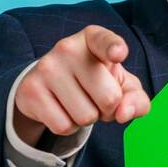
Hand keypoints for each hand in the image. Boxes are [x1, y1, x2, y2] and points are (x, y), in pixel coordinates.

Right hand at [12, 24, 150, 146]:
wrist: (50, 87)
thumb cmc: (95, 82)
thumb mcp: (121, 85)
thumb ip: (136, 99)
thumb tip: (123, 114)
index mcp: (93, 39)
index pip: (105, 41)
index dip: (114, 48)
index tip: (118, 53)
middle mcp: (68, 48)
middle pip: (109, 98)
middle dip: (108, 109)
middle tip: (95, 99)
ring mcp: (47, 68)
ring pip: (86, 116)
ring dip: (87, 119)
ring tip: (78, 102)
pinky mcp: (31, 90)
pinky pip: (63, 126)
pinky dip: (69, 127)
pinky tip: (62, 110)